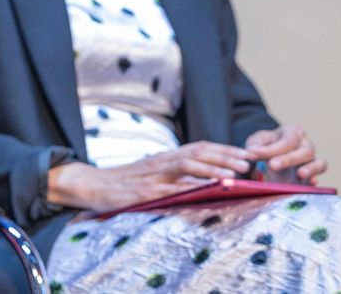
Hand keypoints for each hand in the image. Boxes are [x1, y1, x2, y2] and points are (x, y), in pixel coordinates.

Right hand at [50, 141, 251, 211]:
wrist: (91, 185)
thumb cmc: (123, 182)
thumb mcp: (150, 174)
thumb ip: (173, 174)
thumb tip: (202, 179)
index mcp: (165, 158)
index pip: (200, 147)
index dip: (225, 150)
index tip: (247, 154)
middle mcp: (162, 162)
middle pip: (199, 152)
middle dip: (226, 156)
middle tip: (248, 163)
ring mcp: (154, 176)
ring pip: (188, 165)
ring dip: (214, 168)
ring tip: (235, 174)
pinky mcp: (146, 191)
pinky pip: (172, 187)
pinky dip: (191, 187)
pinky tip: (206, 189)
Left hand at [245, 124, 327, 184]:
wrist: (267, 158)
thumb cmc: (263, 146)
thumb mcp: (256, 142)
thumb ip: (254, 147)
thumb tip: (251, 153)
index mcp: (293, 132)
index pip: (287, 140)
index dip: (272, 149)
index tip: (254, 154)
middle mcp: (306, 145)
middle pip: (305, 151)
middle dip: (288, 159)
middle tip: (272, 165)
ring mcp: (312, 161)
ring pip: (319, 163)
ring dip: (311, 169)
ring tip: (300, 174)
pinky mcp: (312, 176)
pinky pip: (319, 178)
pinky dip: (315, 179)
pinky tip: (311, 183)